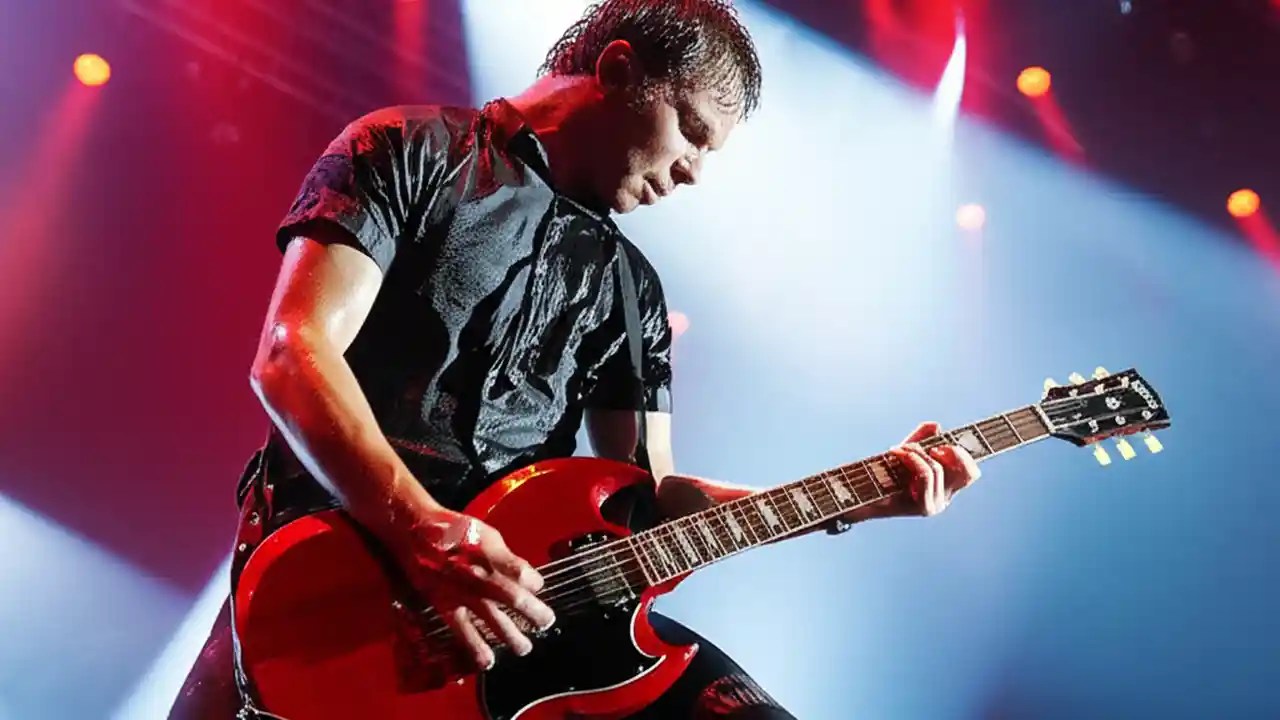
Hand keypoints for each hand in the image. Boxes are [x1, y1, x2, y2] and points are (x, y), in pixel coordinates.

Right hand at [383, 504, 555, 671]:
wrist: (414, 531)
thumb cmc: (452, 529)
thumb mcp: (484, 532)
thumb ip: (504, 556)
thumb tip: (523, 574)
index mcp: (490, 553)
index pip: (520, 572)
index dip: (534, 582)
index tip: (538, 586)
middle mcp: (477, 574)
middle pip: (512, 597)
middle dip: (533, 612)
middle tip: (546, 622)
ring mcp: (461, 591)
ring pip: (491, 618)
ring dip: (511, 635)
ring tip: (524, 647)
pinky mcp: (444, 604)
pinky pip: (461, 629)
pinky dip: (475, 647)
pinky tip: (487, 661)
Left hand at [887, 421, 980, 515]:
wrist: (861, 493)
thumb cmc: (883, 473)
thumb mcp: (906, 450)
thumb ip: (921, 437)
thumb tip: (936, 426)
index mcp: (946, 486)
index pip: (971, 473)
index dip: (963, 455)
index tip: (943, 444)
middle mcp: (944, 497)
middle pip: (967, 473)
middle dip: (950, 452)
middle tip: (930, 446)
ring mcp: (935, 505)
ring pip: (938, 469)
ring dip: (917, 452)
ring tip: (900, 449)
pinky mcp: (923, 508)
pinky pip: (925, 476)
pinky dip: (913, 459)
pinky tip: (897, 453)